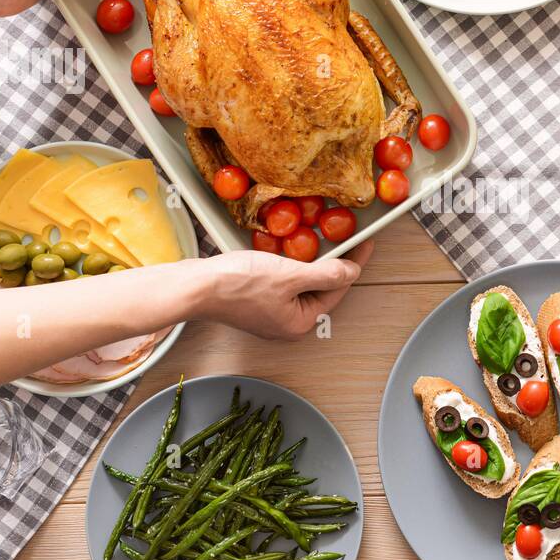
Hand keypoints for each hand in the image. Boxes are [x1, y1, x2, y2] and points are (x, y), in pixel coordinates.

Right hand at [196, 242, 373, 339]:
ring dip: (309, 261)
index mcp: (300, 322)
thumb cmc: (239, 283)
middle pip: (319, 288)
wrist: (194, 286)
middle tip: (343, 236)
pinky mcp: (254, 301)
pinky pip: (281, 282)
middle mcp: (287, 323)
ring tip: (319, 238)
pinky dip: (288, 265)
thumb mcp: (290, 275)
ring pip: (299, 284)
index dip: (353, 263)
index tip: (365, 242)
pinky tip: (288, 247)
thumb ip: (325, 274)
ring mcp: (269, 314)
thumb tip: (353, 272)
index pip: (337, 289)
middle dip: (331, 262)